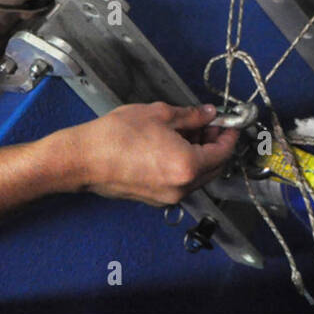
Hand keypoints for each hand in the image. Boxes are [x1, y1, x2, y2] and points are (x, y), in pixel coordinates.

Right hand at [72, 102, 238, 205]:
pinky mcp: (155, 199)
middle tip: (209, 123)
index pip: (223, 153)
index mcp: (188, 166)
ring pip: (197, 176)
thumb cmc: (117, 135)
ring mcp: (168, 197)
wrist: (84, 159)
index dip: (229, 135)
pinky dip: (185, 165)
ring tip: (188, 130)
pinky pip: (180, 182)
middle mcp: (182, 188)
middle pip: (214, 168)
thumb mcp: (159, 114)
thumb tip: (208, 114)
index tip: (229, 122)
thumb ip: (191, 115)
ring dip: (200, 154)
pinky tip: (174, 145)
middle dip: (215, 145)